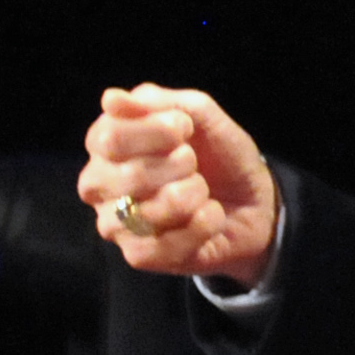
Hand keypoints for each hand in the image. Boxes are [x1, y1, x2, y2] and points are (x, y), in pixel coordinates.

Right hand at [79, 85, 279, 284]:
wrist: (255, 201)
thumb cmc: (218, 156)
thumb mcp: (201, 117)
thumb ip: (161, 103)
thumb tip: (111, 98)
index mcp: (106, 145)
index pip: (109, 138)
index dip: (156, 131)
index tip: (185, 128)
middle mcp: (99, 184)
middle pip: (128, 176)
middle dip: (180, 164)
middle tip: (193, 162)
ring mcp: (114, 223)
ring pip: (149, 211)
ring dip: (193, 195)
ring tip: (201, 190)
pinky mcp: (138, 255)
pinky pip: (164, 244)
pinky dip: (202, 225)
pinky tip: (209, 215)